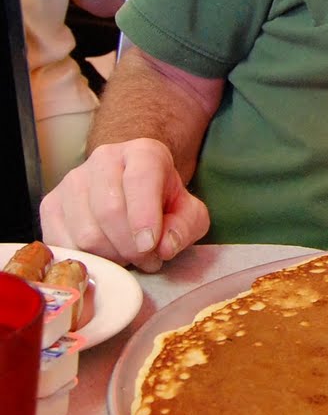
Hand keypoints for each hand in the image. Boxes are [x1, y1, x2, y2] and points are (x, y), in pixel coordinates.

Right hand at [40, 139, 210, 272]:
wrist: (132, 189)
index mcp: (143, 153)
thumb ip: (185, 227)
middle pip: (109, 211)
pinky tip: (104, 255)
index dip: (144, 217)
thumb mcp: (189, 212)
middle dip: (130, 247)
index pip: (140, 180)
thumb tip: (164, 246)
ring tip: (127, 255)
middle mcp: (104, 159)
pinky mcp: (50, 204)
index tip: (150, 245)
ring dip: (111, 257)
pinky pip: (63, 244)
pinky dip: (86, 261)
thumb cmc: (163, 202)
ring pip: (86, 233)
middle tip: (147, 259)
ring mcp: (72, 180)